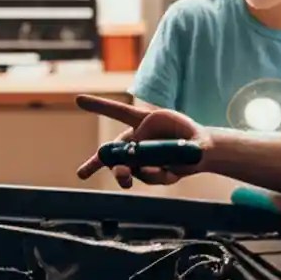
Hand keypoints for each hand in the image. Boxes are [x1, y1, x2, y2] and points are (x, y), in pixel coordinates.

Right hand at [75, 94, 210, 188]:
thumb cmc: (189, 135)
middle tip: (82, 173)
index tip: (78, 99)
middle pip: (110, 152)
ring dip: (123, 175)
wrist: (202, 154)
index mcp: (144, 121)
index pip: (119, 112)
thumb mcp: (180, 132)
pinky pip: (148, 176)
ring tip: (126, 180)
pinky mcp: (150, 173)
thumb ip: (157, 143)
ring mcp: (142, 158)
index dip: (99, 106)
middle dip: (94, 163)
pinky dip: (157, 176)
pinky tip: (170, 173)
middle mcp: (138, 140)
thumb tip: (140, 162)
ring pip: (125, 168)